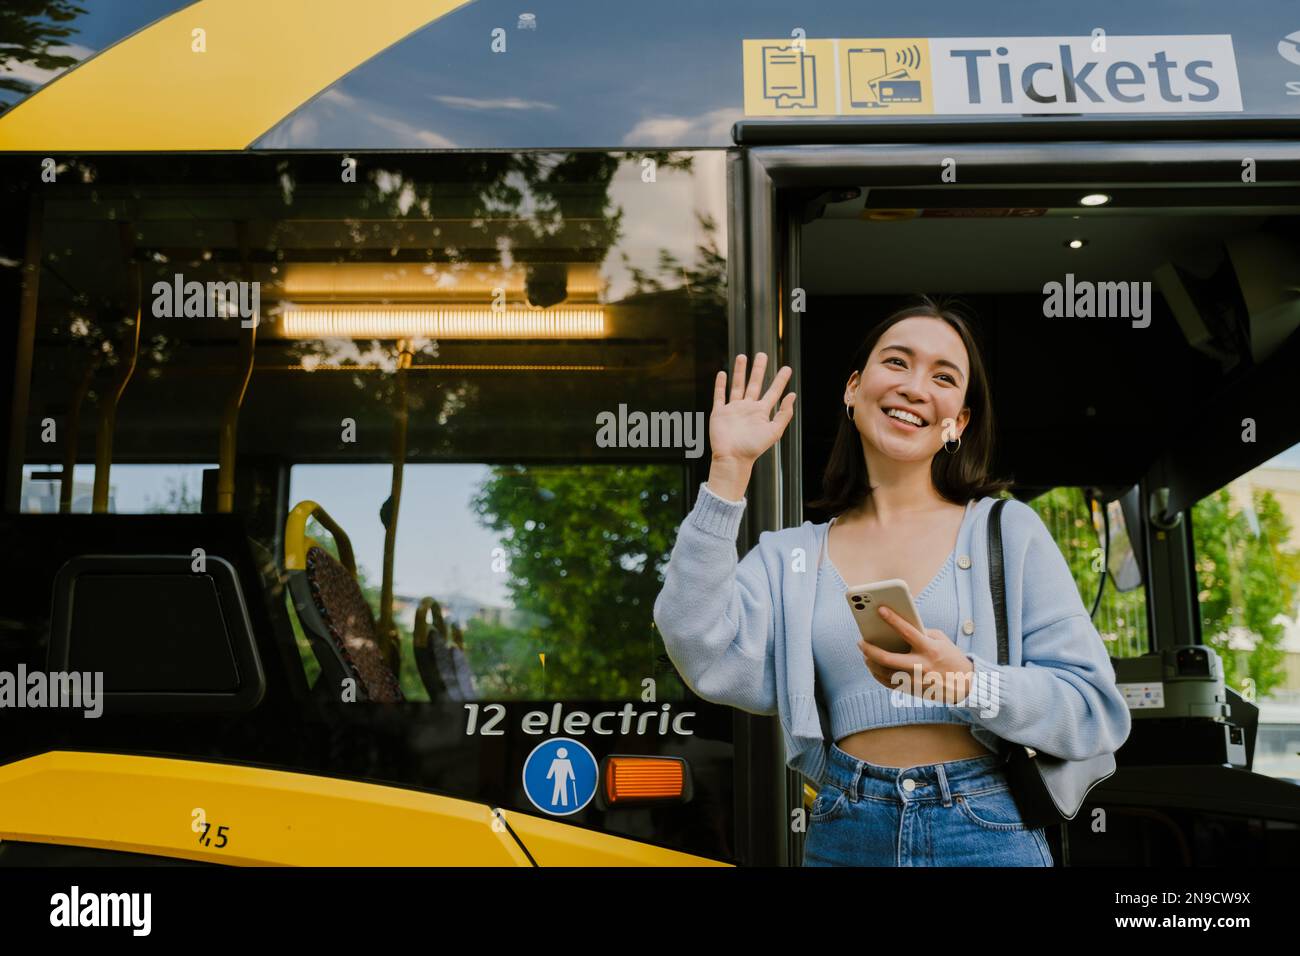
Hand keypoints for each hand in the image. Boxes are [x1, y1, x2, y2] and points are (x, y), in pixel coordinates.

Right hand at [709, 353, 794, 465]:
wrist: (732, 458)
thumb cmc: (753, 448)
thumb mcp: (774, 431)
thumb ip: (783, 414)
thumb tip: (792, 396)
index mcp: (761, 412)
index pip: (773, 392)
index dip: (780, 380)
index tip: (787, 368)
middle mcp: (748, 408)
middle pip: (754, 384)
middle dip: (759, 369)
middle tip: (762, 354)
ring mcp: (733, 409)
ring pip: (737, 385)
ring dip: (740, 371)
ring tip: (742, 356)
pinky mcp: (719, 413)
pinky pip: (719, 396)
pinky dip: (720, 385)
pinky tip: (722, 373)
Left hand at [858, 606, 975, 704]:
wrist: (965, 685)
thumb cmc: (950, 657)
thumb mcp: (940, 640)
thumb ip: (920, 632)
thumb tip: (896, 627)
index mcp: (930, 649)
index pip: (908, 632)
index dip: (893, 619)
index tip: (880, 609)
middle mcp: (922, 666)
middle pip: (888, 659)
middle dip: (870, 649)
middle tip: (861, 641)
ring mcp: (916, 681)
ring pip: (884, 673)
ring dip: (870, 662)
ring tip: (864, 653)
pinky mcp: (912, 691)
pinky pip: (888, 683)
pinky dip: (877, 674)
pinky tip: (872, 666)